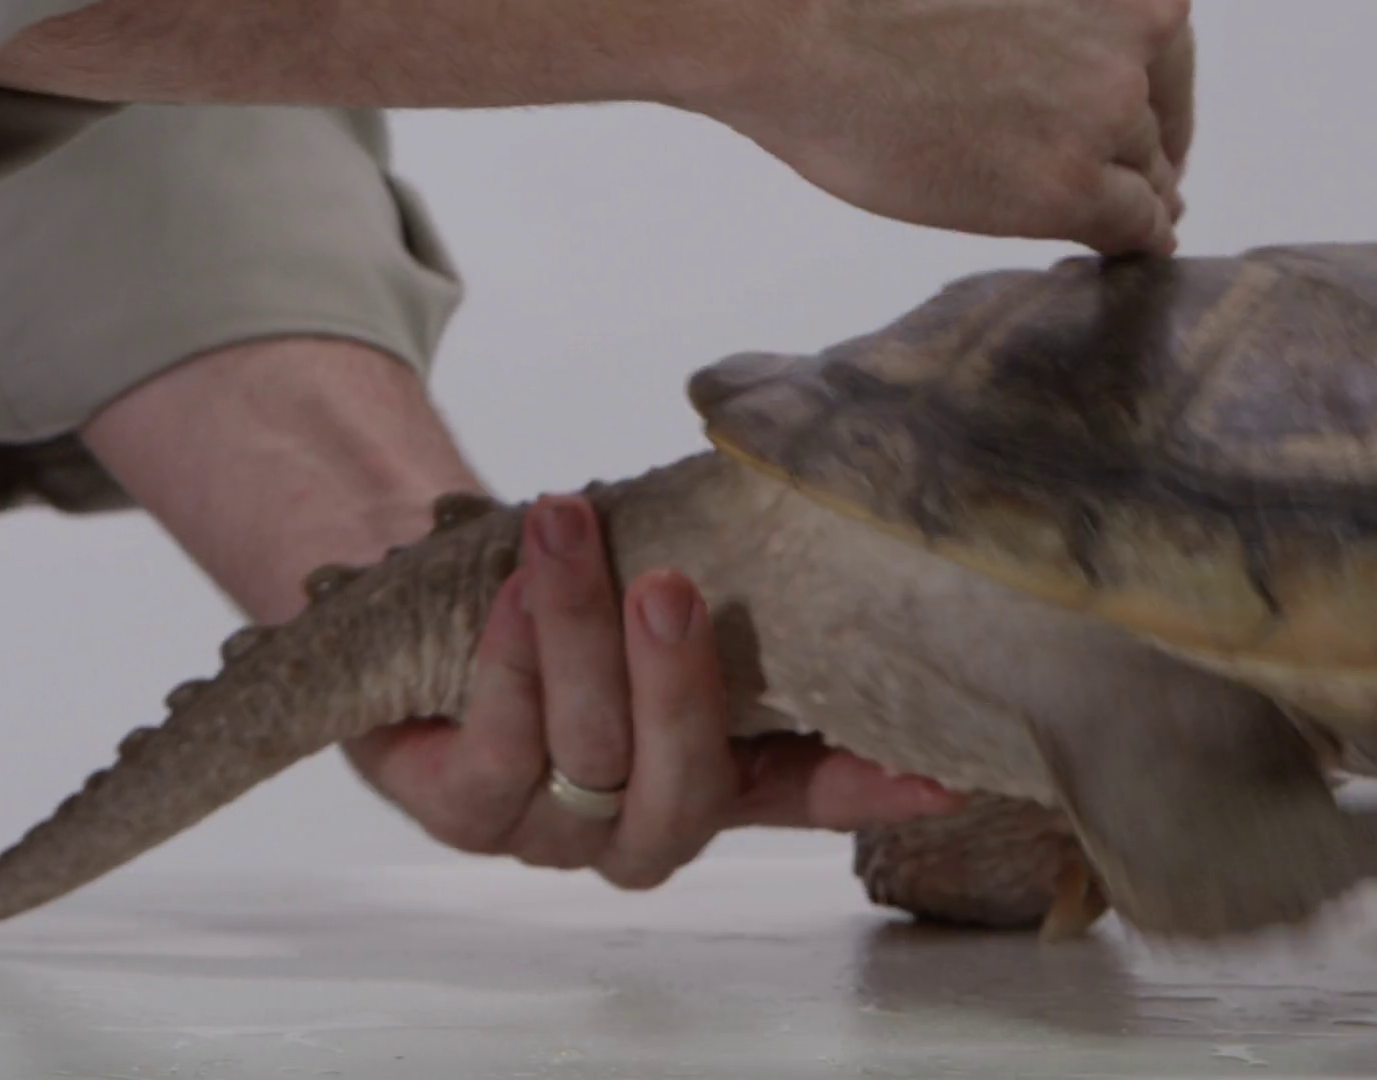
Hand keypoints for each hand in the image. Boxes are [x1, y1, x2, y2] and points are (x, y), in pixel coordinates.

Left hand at [342, 495, 965, 888]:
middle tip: (669, 587)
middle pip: (684, 791)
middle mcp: (645, 825)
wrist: (433, 602)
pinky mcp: (466, 815)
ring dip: (575, 628)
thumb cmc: (574, 592)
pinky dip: (509, 663)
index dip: (871, 790)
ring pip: (586, 753)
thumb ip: (739, 583)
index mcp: (719, 780)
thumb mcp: (660, 584)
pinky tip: (510, 592)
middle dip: (676, 688)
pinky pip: (498, 751)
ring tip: (563, 523)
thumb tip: (830, 486)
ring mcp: (556, 833)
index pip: (809, 797)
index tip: (943, 775)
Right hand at [691, 0, 1194, 251]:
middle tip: (1084, 192)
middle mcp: (1137, 40)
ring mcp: (1109, 113)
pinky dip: (1126, 245)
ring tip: (1062, 213)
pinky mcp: (1073, 184)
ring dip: (1117, 207)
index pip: (1168, 66)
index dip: (1142, 118)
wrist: (808, 49)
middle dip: (1128, 166)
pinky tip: (1104, 250)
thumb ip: (1075, 40)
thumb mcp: (1013, 6)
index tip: (1110, 149)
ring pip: (1150, 184)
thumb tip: (1137, 120)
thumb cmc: (883, 22)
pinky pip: (1135, 230)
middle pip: (1159, 132)